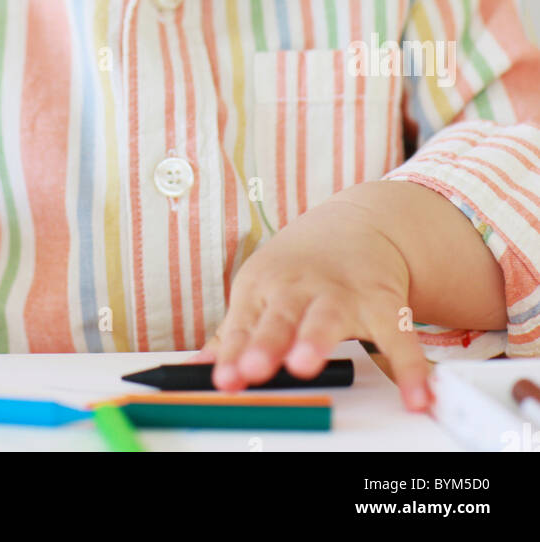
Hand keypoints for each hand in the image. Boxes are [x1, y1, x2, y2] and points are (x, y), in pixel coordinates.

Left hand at [188, 197, 432, 411]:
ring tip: (305, 364)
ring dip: (316, 340)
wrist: (360, 222)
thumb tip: (202, 366)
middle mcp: (301, 288)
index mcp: (265, 285)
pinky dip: (410, 368)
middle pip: (281, 317)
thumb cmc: (300, 267)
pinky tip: (417, 396)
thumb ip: (237, 331)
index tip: (224, 380)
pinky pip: (398, 339)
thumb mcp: (261, 288)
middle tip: (255, 366)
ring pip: (328, 319)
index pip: (244, 324)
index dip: (233, 353)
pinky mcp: (383, 304)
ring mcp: (343, 295)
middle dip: (267, 341)